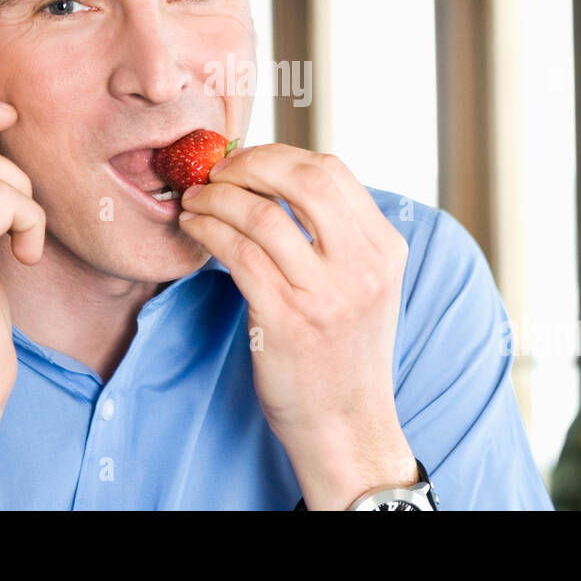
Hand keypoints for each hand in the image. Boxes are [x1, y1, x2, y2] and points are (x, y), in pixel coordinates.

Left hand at [176, 143, 414, 507]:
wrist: (345, 425)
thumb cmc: (344, 352)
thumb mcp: (365, 285)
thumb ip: (340, 235)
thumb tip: (280, 178)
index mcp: (385, 249)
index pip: (332, 170)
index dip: (280, 155)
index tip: (247, 161)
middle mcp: (362, 267)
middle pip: (303, 179)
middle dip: (250, 164)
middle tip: (218, 170)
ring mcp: (324, 294)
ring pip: (262, 215)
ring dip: (218, 197)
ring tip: (195, 198)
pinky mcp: (284, 320)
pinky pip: (238, 253)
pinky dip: (209, 230)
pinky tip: (195, 227)